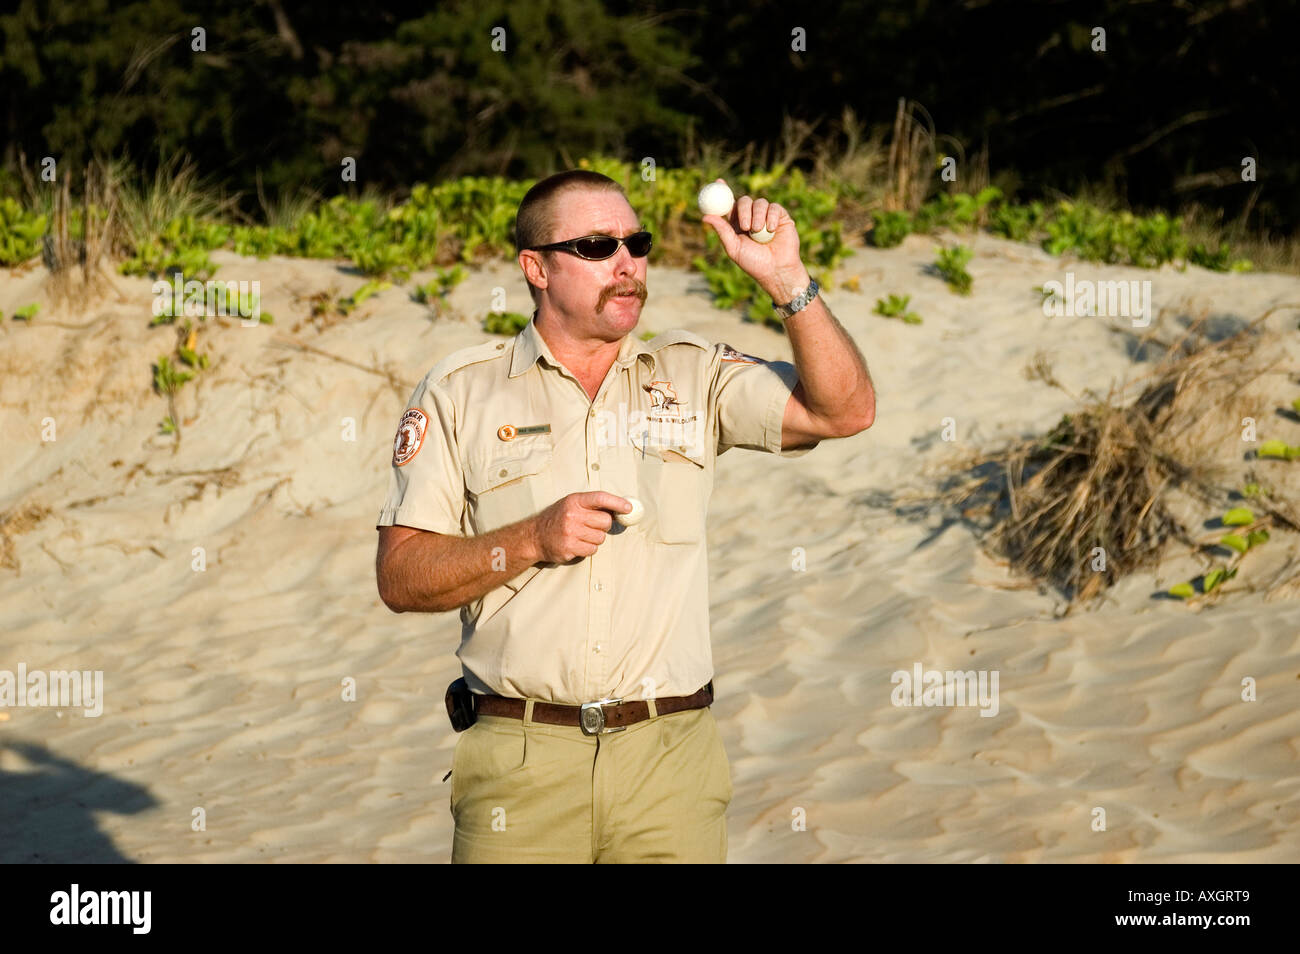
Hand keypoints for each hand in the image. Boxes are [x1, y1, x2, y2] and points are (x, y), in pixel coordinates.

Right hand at [531, 491, 631, 562]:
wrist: (534, 536)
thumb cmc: (558, 518)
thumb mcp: (571, 504)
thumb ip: (592, 505)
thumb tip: (621, 509)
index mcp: (574, 501)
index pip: (600, 498)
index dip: (617, 503)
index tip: (629, 508)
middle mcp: (572, 515)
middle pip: (605, 521)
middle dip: (603, 525)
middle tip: (593, 526)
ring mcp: (570, 532)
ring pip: (600, 538)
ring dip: (595, 539)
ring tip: (582, 535)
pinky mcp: (569, 548)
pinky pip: (592, 550)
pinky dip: (588, 548)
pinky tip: (577, 544)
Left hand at [700, 178, 810, 302]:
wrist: (777, 270)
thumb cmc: (754, 263)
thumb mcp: (734, 248)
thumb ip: (722, 230)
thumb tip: (705, 216)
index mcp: (736, 224)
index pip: (729, 204)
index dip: (723, 191)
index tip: (718, 182)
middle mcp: (751, 217)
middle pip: (744, 201)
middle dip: (743, 210)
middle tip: (745, 226)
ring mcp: (766, 216)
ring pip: (759, 203)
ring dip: (757, 217)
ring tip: (759, 233)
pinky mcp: (780, 216)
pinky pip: (774, 208)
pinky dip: (771, 217)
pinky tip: (772, 230)